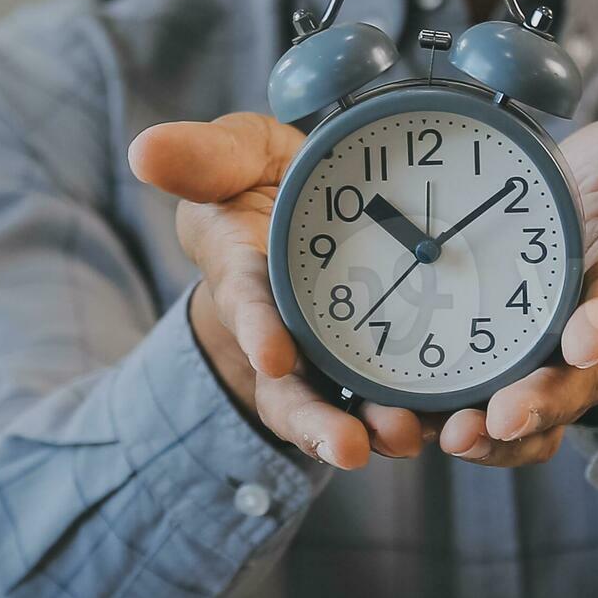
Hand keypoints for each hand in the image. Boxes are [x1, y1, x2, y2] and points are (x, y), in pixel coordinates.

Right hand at [129, 112, 433, 469]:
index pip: (247, 307)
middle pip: (290, 395)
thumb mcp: (238, 157)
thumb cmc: (265, 184)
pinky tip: (453, 429)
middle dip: (316, 424)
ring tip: (404, 441)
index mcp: (245, 279)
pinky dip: (421, 421)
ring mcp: (327, 363)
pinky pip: (394, 404)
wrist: (313, 213)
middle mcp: (282, 337)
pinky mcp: (374, 373)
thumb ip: (205, 157)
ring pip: (342, 412)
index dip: (257, 331)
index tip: (272, 355)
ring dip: (372, 432)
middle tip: (346, 448)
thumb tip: (144, 149)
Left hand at [440, 116, 597, 470]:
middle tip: (504, 416)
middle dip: (542, 403)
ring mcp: (558, 370)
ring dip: (493, 436)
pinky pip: (488, 421)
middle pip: (578, 383)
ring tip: (452, 438)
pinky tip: (409, 434)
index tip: (584, 338)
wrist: (594, 225)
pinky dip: (453, 432)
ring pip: (536, 417)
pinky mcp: (511, 381)